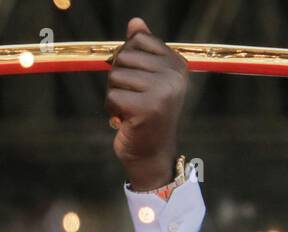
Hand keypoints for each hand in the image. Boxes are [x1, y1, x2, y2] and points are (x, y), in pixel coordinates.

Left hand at [105, 18, 187, 190]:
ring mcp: (163, 90)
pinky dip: (111, 110)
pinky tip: (124, 120)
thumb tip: (135, 22)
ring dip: (114, 95)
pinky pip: (112, 96)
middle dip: (117, 80)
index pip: (138, 41)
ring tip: (128, 110)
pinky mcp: (147, 107)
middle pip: (123, 57)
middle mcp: (174, 74)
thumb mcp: (148, 79)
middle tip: (130, 100)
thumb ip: (142, 50)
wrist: (151, 154)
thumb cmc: (146, 115)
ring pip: (115, 76)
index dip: (126, 61)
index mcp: (176, 63)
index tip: (137, 83)